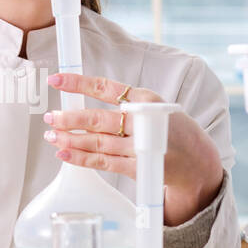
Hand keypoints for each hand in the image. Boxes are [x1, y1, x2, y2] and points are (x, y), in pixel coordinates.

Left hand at [43, 73, 224, 226]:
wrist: (197, 160)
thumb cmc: (168, 129)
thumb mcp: (153, 107)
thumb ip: (124, 105)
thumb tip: (82, 105)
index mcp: (146, 100)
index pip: (107, 88)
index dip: (79, 83)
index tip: (57, 79)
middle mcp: (143, 121)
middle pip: (98, 119)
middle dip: (70, 119)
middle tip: (50, 117)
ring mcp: (141, 146)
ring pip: (97, 142)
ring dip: (71, 139)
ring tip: (52, 136)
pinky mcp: (138, 167)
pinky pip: (103, 162)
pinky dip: (81, 158)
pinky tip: (65, 154)